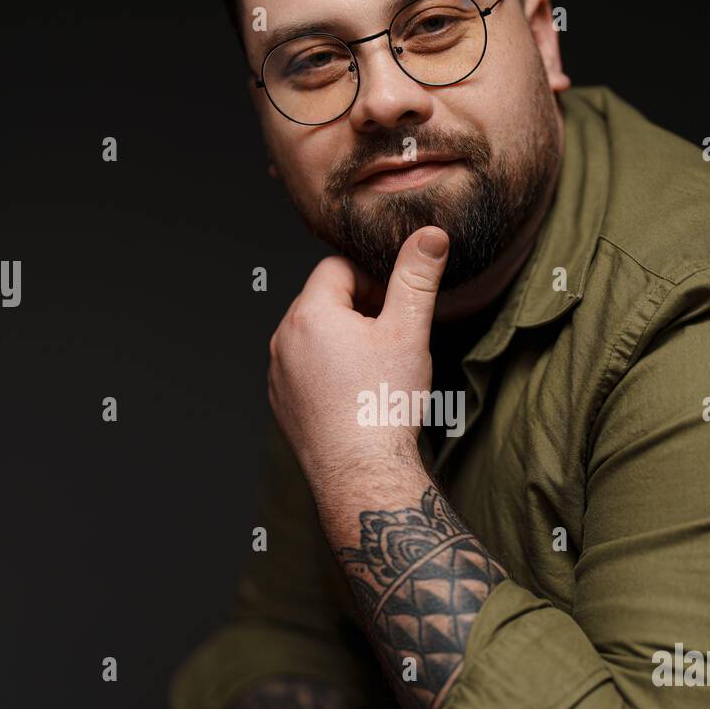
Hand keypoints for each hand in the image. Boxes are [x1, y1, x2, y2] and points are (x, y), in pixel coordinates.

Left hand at [267, 226, 449, 488]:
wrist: (362, 474)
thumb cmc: (383, 404)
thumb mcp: (409, 331)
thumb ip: (416, 277)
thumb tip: (431, 234)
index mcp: (309, 313)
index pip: (339, 268)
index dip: (374, 280)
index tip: (396, 308)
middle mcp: (283, 340)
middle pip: (324, 301)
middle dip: (359, 311)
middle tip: (393, 341)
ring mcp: (278, 375)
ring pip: (314, 338)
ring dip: (344, 342)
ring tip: (376, 372)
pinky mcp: (283, 405)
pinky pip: (305, 372)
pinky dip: (329, 374)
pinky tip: (357, 397)